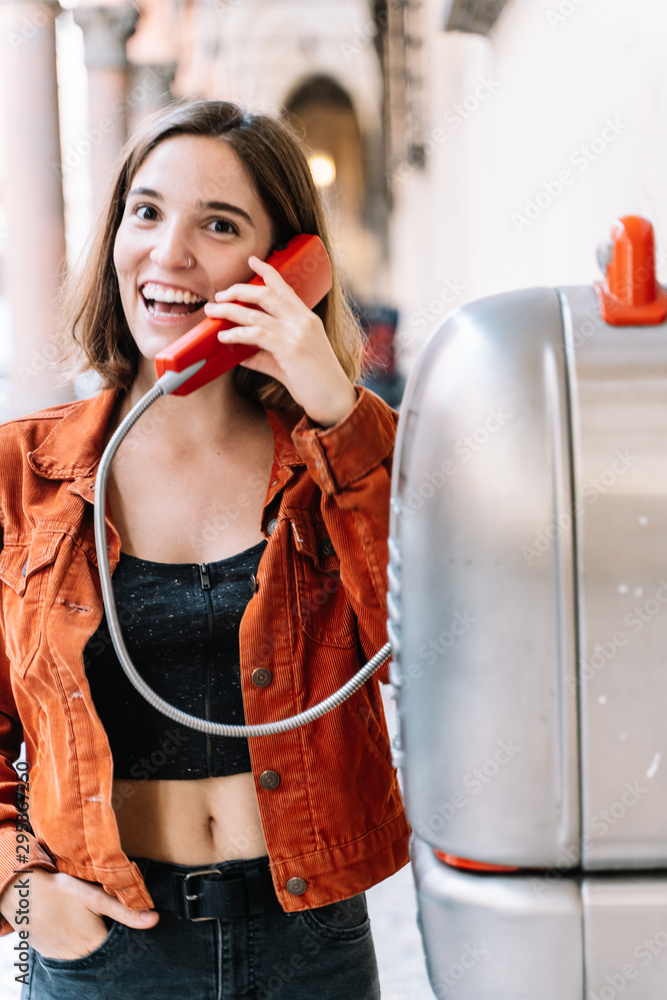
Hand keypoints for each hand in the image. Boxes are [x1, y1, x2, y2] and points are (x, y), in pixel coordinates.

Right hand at [0, 869, 157, 959]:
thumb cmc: (62, 891)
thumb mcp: (96, 896)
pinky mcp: (48, 954)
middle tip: (95, 917)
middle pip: (100, 951)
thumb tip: (154, 920)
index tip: (115, 920)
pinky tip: (68, 926)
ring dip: (86, 941)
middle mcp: (79, 955)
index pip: (116, 945)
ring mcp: (61, 956)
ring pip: (82, 954)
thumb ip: (125, 910)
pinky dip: (70, 943)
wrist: (25, 893)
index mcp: (94, 942)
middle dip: (102, 936)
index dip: (118, 933)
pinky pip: (66, 953)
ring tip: (81, 920)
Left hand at [204, 255, 357, 426]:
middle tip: (220, 295)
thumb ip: (265, 356)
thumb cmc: (316, 384)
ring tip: (212, 311)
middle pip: (266, 294)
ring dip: (230, 310)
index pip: (285, 288)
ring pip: (256, 313)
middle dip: (239, 291)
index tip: (252, 261)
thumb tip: (242, 354)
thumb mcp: (289, 364)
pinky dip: (237, 333)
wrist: (335, 400)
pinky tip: (224, 336)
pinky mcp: (290, 349)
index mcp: (307, 319)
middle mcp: (303, 321)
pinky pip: (257, 335)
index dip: (267, 272)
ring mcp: (297, 334)